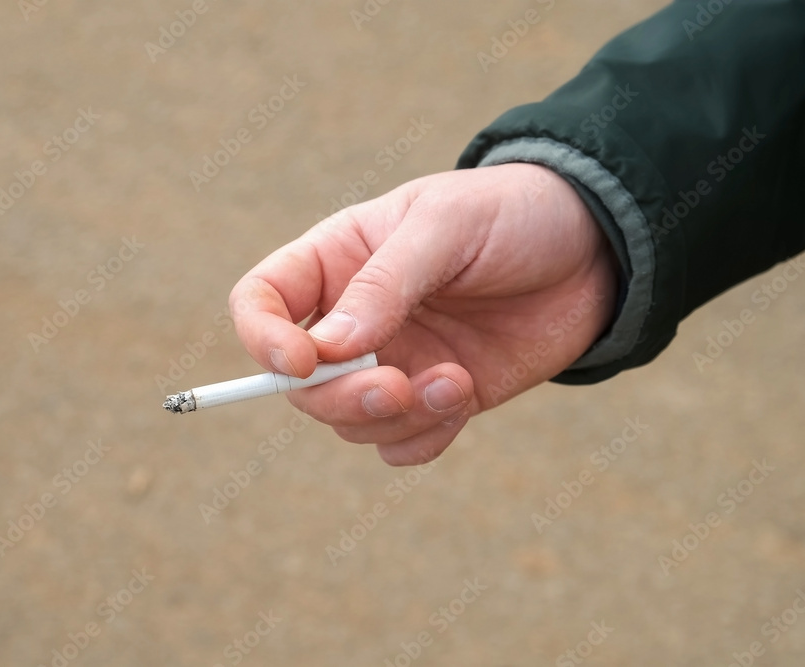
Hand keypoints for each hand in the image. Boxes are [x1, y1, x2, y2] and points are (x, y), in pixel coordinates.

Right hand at [229, 164, 617, 464]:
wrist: (597, 250)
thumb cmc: (512, 214)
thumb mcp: (446, 226)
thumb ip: (385, 283)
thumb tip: (329, 349)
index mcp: (336, 260)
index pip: (260, 302)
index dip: (261, 337)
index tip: (301, 361)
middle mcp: (354, 319)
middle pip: (300, 385)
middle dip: (340, 397)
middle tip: (396, 386)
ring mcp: (394, 363)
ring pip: (349, 422)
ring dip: (394, 418)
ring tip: (455, 384)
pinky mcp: (435, 400)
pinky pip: (400, 445)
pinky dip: (423, 438)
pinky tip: (463, 397)